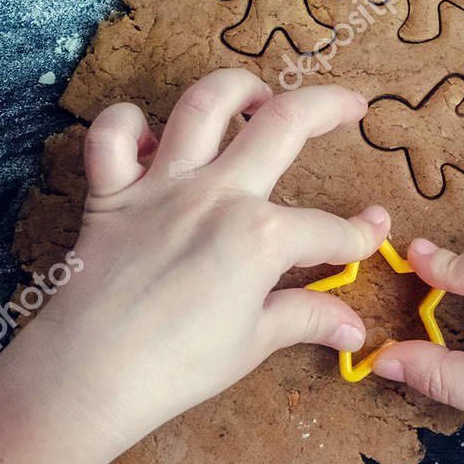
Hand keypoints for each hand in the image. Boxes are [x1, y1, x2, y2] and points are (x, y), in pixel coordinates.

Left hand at [20, 68, 388, 451]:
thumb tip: (354, 328)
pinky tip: (152, 136)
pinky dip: (128, 123)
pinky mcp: (112, 193)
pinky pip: (113, 135)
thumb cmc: (176, 366)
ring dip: (237, 87)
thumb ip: (307, 318)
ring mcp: (162, 187)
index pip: (326, 229)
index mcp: (260, 235)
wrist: (91, 375)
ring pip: (204, 104)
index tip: (372, 234)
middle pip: (284, 123)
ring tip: (257, 94)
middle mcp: (216, 194)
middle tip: (350, 106)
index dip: (358, 235)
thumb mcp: (254, 342)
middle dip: (328, 106)